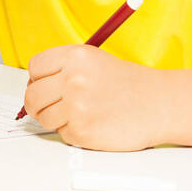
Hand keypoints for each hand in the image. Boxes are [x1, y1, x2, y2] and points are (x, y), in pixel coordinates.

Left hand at [23, 44, 163, 150]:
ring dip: (57, 119)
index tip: (46, 85)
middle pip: (32, 96)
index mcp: (76, 56)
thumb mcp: (94, 60)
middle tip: (55, 105)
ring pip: (43, 118)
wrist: (158, 104)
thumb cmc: (128, 83)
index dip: (38, 79)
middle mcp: (74, 79)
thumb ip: (63, 67)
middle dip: (40, 103)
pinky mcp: (82, 132)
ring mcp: (77, 107)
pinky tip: (93, 123)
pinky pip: (61, 133)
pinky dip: (73, 132)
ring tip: (80, 113)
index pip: (35, 68)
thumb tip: (33, 84)